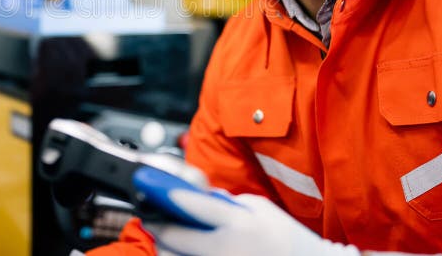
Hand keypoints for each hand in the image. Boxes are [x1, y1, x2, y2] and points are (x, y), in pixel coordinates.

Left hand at [143, 190, 359, 255]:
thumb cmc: (287, 240)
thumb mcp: (261, 210)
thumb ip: (229, 203)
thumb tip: (201, 196)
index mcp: (239, 224)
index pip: (195, 206)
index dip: (169, 197)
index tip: (154, 191)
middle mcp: (227, 249)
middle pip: (176, 239)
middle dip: (159, 228)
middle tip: (154, 221)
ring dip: (167, 249)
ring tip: (166, 242)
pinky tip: (181, 254)